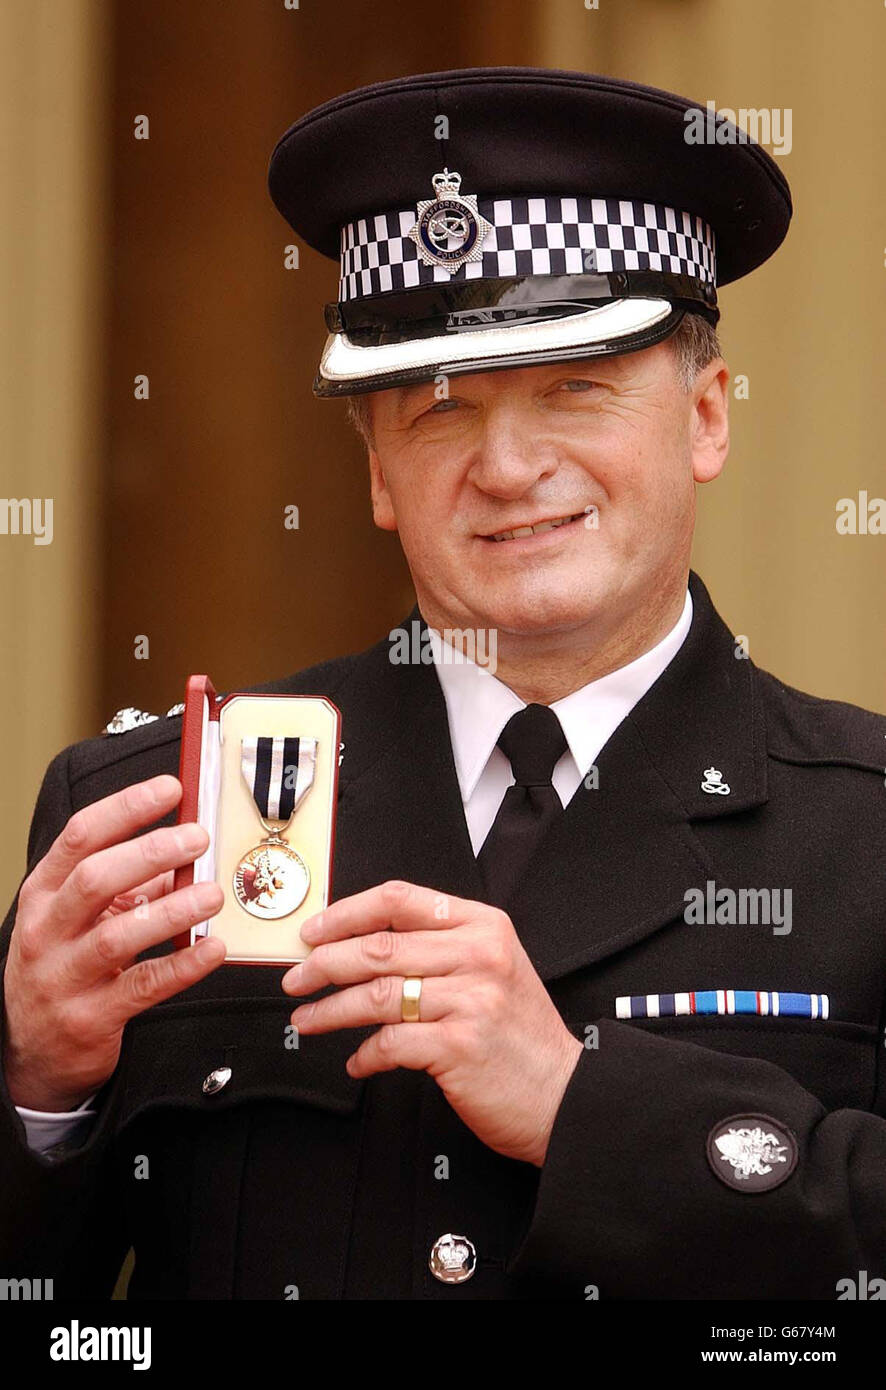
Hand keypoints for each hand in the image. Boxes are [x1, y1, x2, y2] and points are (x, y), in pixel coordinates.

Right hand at [3, 774, 225, 1111]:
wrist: (29, 1051)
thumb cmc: (62, 967)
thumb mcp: (83, 918)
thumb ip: (133, 885)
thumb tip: (186, 852)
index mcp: (45, 893)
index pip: (80, 836)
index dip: (127, 807)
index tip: (170, 789)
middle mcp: (48, 929)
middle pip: (95, 878)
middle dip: (151, 852)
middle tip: (198, 838)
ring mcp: (65, 976)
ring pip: (118, 934)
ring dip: (172, 910)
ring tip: (212, 894)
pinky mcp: (90, 1018)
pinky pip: (142, 987)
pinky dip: (182, 966)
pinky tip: (212, 949)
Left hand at [282, 880, 581, 1166]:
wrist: (564, 1093)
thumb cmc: (520, 1034)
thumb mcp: (493, 968)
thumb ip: (441, 948)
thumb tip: (361, 944)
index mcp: (483, 926)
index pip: (400, 900)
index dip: (347, 913)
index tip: (314, 931)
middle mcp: (478, 956)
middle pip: (379, 947)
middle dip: (324, 963)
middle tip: (296, 977)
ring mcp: (471, 1000)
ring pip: (377, 994)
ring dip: (330, 1009)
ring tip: (307, 1019)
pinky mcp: (459, 1046)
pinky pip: (390, 1043)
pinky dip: (364, 1054)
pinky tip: (356, 1061)